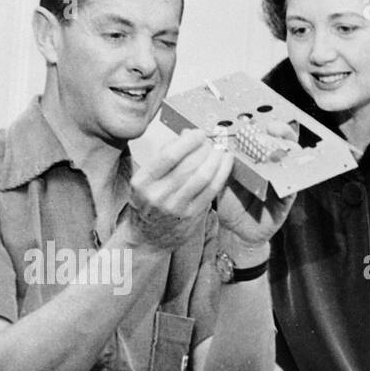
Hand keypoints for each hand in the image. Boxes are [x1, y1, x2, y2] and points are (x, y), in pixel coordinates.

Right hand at [126, 128, 232, 250]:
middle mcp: (158, 195)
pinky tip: (226, 163)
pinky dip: (222, 173)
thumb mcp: (146, 178)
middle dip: (205, 148)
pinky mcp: (192, 216)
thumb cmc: (148, 203)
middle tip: (212, 140)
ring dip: (215, 159)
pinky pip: (211, 190)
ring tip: (220, 150)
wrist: (148, 237)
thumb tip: (187, 133)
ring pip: (202, 177)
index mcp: (143, 181)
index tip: (199, 133)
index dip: (189, 141)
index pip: (169, 156)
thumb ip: (165, 155)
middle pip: (189, 165)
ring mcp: (176, 207)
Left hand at [216, 122, 298, 245]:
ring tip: (282, 146)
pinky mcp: (286, 198)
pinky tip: (285, 171)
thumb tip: (186, 133)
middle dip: (281, 131)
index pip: (263, 133)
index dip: (263, 122)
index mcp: (254, 158)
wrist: (237, 232)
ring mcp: (280, 181)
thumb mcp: (215, 177)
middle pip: (283, 142)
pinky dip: (291, 177)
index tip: (255, 117)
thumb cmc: (229, 204)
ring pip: (293, 159)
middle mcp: (269, 166)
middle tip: (272, 127)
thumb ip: (205, 157)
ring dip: (290, 150)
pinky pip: (294, 185)